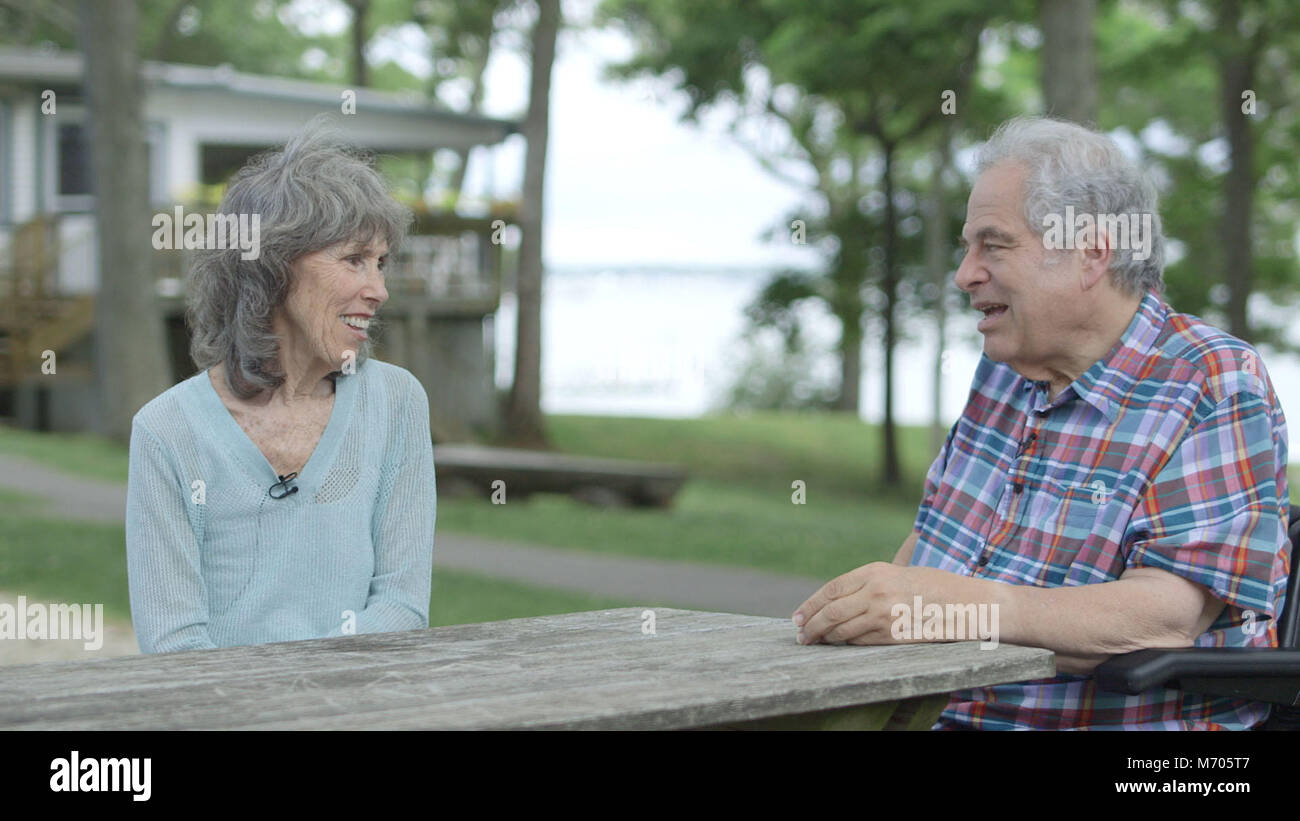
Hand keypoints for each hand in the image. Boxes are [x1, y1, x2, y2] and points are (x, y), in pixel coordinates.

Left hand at [792, 562, 965, 645]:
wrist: (965, 602)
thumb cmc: (930, 586)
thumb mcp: (895, 573)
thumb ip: (866, 584)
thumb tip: (833, 601)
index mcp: (874, 572)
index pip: (831, 590)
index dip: (810, 605)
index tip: (797, 616)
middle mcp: (876, 592)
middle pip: (831, 612)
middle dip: (811, 626)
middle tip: (800, 635)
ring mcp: (885, 616)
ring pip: (843, 631)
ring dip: (825, 639)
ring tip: (815, 642)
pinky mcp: (894, 636)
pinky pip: (861, 642)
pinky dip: (847, 644)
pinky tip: (840, 644)